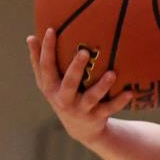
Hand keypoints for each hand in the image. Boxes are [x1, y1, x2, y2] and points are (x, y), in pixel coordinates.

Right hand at [28, 28, 135, 144]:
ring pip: (91, 98)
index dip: (46, 50)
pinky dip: (119, 102)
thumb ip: (39, 62)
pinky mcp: (95, 117)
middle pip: (68, 84)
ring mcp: (80, 110)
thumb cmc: (62, 95)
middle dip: (76, 69)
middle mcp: (63, 100)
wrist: (80, 129)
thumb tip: (30, 37)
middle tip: (84, 52)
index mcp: (50, 88)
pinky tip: (129, 92)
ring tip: (112, 74)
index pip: (45, 67)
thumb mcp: (48, 82)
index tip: (51, 30)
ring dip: (102, 86)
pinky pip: (108, 109)